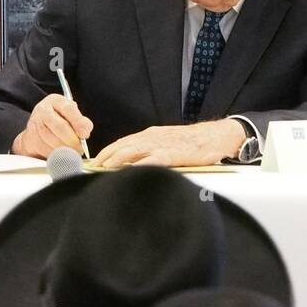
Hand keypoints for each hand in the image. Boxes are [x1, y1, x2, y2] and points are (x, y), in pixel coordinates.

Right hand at [11, 93, 92, 158]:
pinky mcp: (30, 139)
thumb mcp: (71, 116)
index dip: (78, 123)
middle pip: (60, 127)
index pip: (69, 109)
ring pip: (53, 141)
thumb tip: (85, 132)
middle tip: (80, 148)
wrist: (37, 129)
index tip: (85, 134)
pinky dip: (56, 155)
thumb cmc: (59, 120)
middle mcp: (43, 110)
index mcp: (56, 101)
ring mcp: (34, 124)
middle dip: (73, 140)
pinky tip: (60, 154)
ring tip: (72, 152)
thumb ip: (81, 122)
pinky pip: (45, 150)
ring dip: (65, 150)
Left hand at [93, 119, 244, 167]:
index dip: (106, 152)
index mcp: (149, 135)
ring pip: (132, 151)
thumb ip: (149, 151)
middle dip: (104, 157)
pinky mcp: (173, 154)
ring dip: (115, 160)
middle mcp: (151, 138)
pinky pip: (152, 160)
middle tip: (90, 169)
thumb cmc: (192, 143)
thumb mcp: (166, 142)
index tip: (93, 162)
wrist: (215, 136)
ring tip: (102, 169)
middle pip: (121, 146)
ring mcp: (161, 145)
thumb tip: (131, 165)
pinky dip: (139, 165)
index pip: (121, 142)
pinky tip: (129, 172)